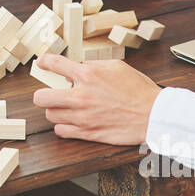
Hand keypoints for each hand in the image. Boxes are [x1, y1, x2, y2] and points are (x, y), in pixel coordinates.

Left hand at [33, 54, 161, 144]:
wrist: (153, 115)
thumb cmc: (138, 90)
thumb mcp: (116, 66)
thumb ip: (93, 65)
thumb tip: (78, 68)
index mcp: (89, 74)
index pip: (55, 64)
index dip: (44, 62)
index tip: (42, 63)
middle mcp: (81, 96)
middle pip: (41, 97)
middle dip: (43, 93)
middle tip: (50, 93)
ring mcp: (82, 117)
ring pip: (50, 114)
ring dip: (55, 109)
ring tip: (66, 107)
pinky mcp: (87, 133)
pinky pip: (60, 130)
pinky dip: (63, 125)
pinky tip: (71, 120)